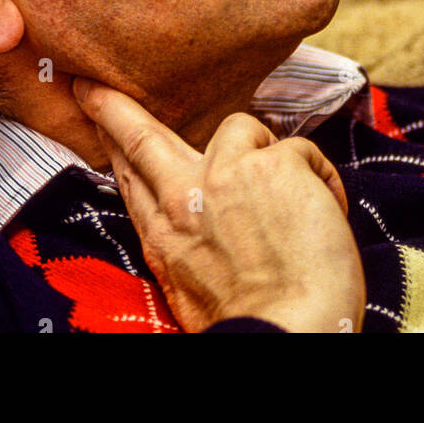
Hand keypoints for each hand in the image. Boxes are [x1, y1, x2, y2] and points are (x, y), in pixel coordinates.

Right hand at [72, 78, 364, 333]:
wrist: (289, 336)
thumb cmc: (253, 323)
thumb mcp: (191, 289)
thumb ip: (183, 244)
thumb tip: (184, 221)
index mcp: (165, 237)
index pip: (130, 177)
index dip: (111, 141)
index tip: (95, 110)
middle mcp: (185, 201)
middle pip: (145, 138)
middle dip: (115, 108)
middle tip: (97, 87)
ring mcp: (227, 175)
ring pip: (240, 126)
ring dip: (267, 151)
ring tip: (293, 195)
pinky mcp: (272, 165)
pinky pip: (300, 149)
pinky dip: (320, 178)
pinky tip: (328, 209)